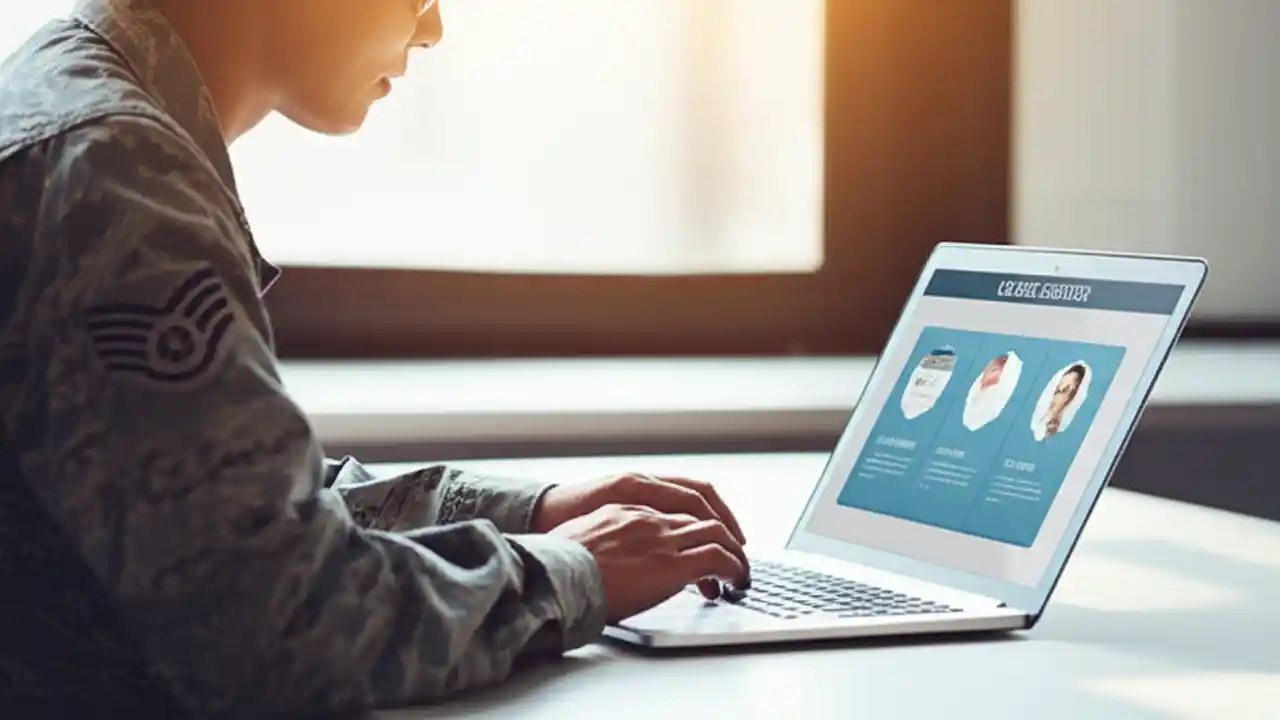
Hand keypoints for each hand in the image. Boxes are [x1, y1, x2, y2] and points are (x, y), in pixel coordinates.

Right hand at [550, 504, 749, 621]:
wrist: (554, 572)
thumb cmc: (556, 561)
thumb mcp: (578, 534)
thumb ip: (601, 535)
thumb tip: (602, 555)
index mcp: (625, 504)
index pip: (672, 506)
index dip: (691, 525)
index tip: (699, 540)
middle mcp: (648, 516)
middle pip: (699, 514)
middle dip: (720, 533)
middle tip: (731, 553)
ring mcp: (661, 538)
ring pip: (715, 532)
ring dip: (732, 551)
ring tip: (740, 570)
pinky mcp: (671, 563)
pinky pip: (716, 558)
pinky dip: (732, 566)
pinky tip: (736, 579)